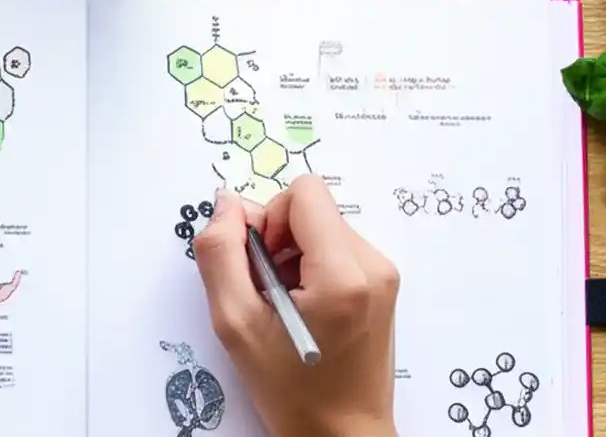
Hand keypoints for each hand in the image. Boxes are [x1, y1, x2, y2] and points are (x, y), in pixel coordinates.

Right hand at [193, 177, 399, 436]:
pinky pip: (338, 249)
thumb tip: (227, 205)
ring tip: (283, 306)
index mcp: (344, 273)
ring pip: (323, 228)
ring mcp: (384, 276)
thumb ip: (221, 254)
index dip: (269, 217)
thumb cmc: (291, 391)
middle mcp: (374, 266)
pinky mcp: (383, 286)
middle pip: (313, 209)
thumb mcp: (236, 323)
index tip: (258, 263)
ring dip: (294, 256)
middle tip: (265, 291)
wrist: (341, 436)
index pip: (305, 192)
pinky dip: (312, 268)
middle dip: (279, 240)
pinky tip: (302, 310)